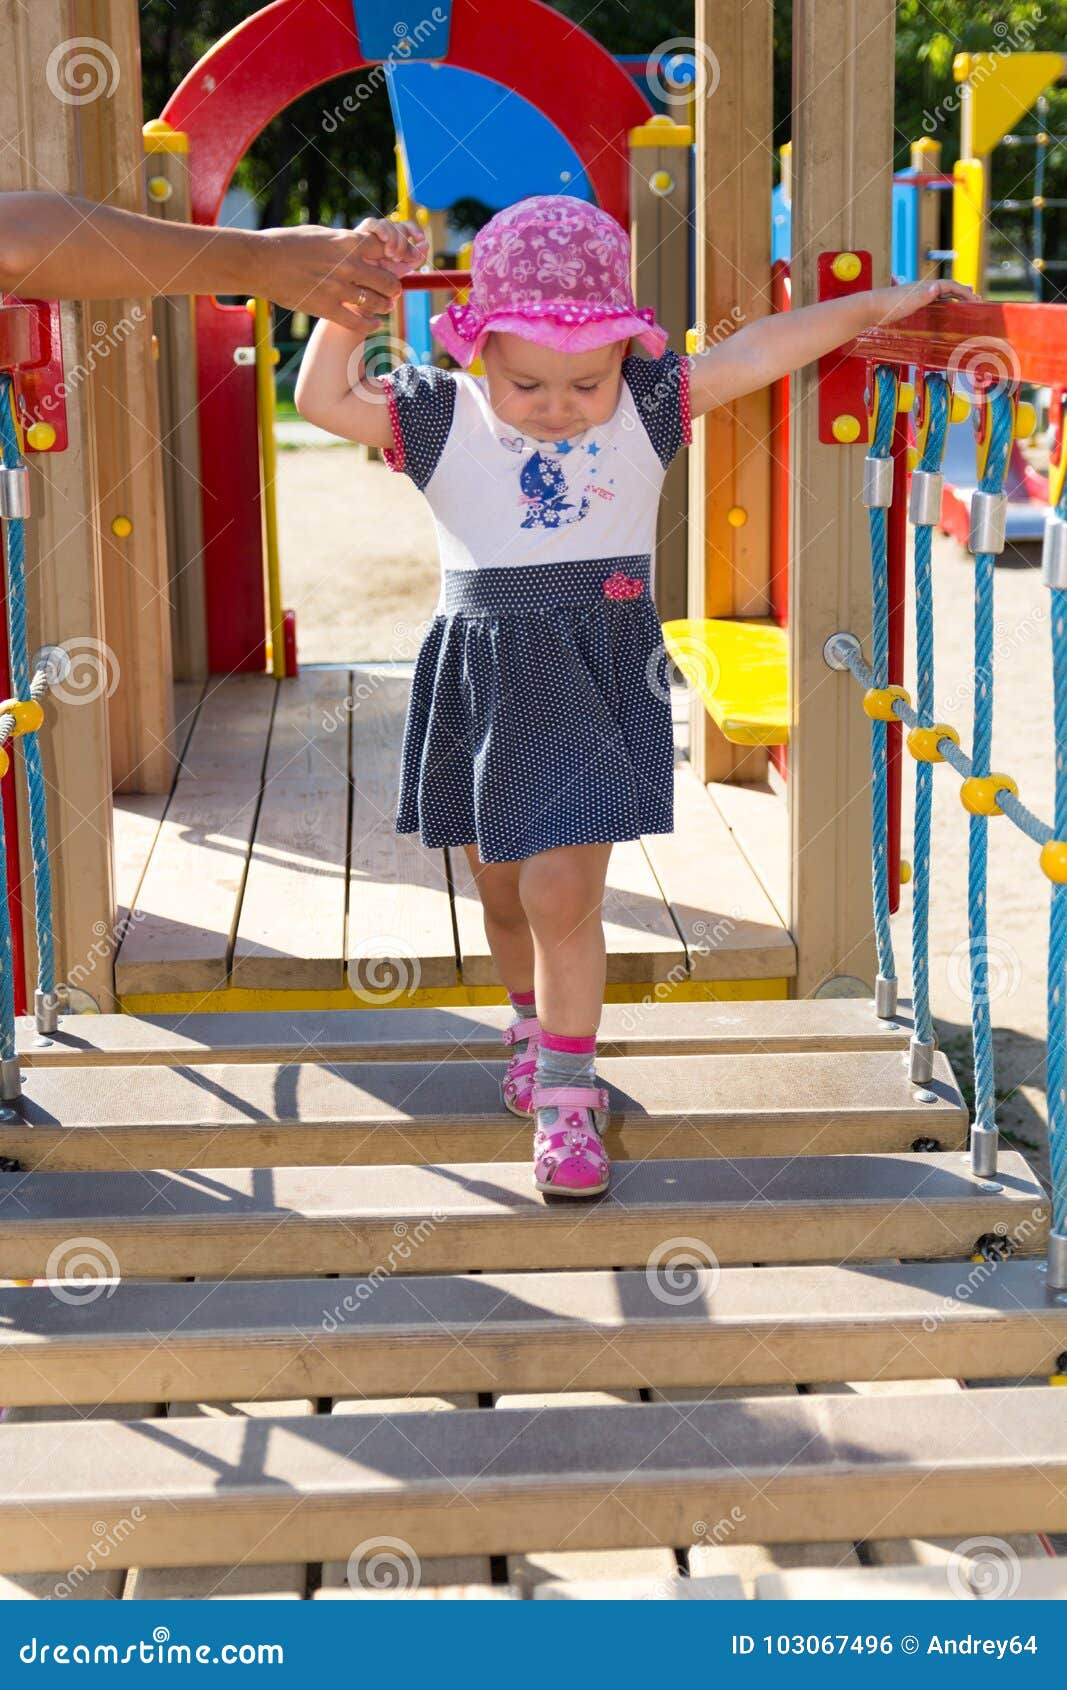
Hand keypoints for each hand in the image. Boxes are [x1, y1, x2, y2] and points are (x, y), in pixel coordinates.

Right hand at [257, 222, 422, 328]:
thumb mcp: (321, 234)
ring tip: (385, 307)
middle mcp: (348, 265)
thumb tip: (357, 246)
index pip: (385, 250)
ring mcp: (338, 288)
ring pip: (375, 303)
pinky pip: (357, 322)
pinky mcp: (327, 308)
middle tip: (393, 291)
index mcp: (348, 242)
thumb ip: (342, 242)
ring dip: (383, 306)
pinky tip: (374, 325)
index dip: (394, 258)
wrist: (262, 261)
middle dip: (393, 287)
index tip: (394, 264)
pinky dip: (369, 325)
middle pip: (386, 280)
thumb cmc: (287, 243)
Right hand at [352, 216, 429, 279]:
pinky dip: (381, 228)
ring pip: (388, 223)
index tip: (421, 239)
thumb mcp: (399, 271)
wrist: (358, 288)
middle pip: (398, 226)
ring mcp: (372, 234)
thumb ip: (414, 259)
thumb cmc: (378, 282)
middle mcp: (384, 236)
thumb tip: (426, 244)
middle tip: (399, 257)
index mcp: (394, 242)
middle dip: (402, 241)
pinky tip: (384, 239)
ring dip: (393, 238)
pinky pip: (372, 222)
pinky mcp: (359, 234)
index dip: (415, 230)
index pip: (407, 228)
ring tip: (391, 255)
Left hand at [872, 276, 977, 324]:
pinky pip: (931, 302)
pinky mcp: (910, 303)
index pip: (950, 286)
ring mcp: (916, 295)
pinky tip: (941, 310)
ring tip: (964, 303)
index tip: (976, 300)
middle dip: (963, 293)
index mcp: (925, 286)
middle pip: (947, 289)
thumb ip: (923, 295)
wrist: (869, 308)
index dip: (964, 292)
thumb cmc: (888, 306)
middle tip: (976, 300)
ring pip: (940, 295)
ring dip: (953, 298)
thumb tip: (937, 287)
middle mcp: (922, 288)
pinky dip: (941, 304)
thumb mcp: (908, 302)